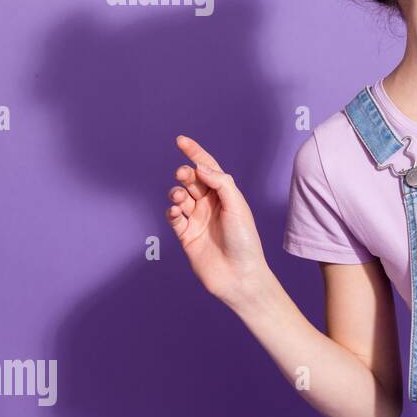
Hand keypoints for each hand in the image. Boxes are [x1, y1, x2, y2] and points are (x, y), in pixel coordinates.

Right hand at [165, 135, 269, 307]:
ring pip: (180, 197)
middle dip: (185, 174)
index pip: (208, 168)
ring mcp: (197, 220)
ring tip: (180, 197)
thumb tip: (201, 166)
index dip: (195, 153)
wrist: (239, 276)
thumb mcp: (237, 207)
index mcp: (226, 195)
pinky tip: (176, 212)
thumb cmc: (244, 241)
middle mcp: (211, 205)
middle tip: (183, 175)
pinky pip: (173, 217)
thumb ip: (220, 183)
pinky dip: (171, 211)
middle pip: (192, 181)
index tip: (181, 140)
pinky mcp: (186, 235)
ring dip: (176, 192)